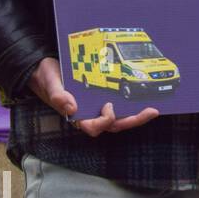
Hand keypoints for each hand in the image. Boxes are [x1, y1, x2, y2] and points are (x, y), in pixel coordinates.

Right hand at [27, 57, 158, 137]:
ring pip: (120, 118)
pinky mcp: (102, 97)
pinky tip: (145, 97)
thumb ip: (58, 95)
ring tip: (154, 108)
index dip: (104, 121)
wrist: (44, 70)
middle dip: (133, 120)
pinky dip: (132, 104)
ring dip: (137, 115)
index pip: (94, 127)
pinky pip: (119, 105)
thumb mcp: (50, 82)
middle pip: (114, 125)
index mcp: (76, 115)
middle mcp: (89, 114)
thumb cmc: (46, 78)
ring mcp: (97, 107)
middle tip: (151, 111)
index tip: (109, 106)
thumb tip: (71, 108)